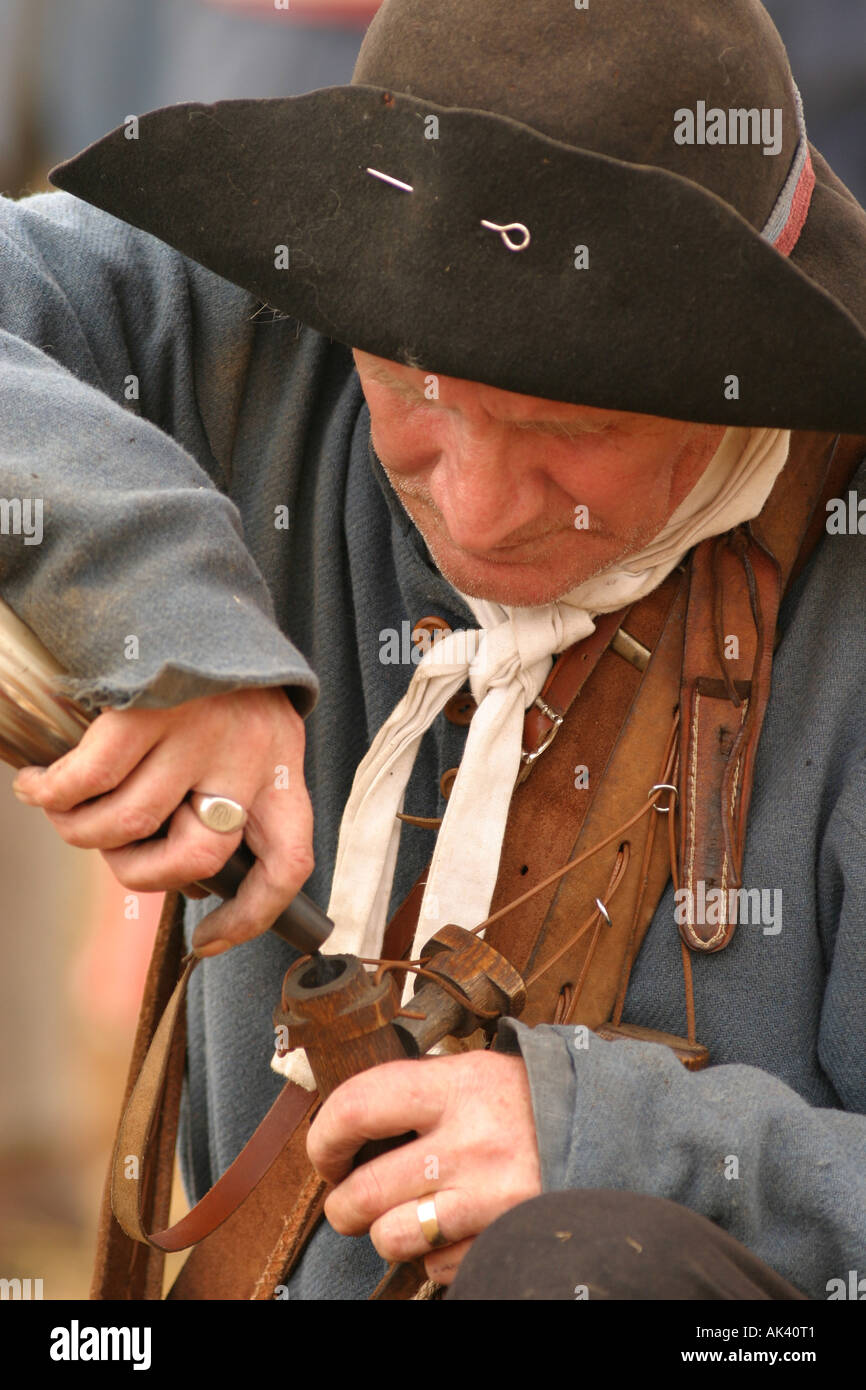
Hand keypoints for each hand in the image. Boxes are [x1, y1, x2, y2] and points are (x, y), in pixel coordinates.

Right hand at [11, 687, 312, 954]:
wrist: (192, 583)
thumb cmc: (220, 673)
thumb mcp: (255, 730)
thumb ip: (236, 790)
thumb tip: (188, 877)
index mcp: (284, 766)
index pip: (288, 863)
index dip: (250, 917)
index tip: (207, 938)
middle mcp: (249, 753)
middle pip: (194, 857)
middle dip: (141, 875)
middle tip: (116, 857)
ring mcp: (197, 729)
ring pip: (129, 821)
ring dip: (83, 832)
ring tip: (66, 816)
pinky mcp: (146, 705)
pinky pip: (89, 776)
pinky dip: (54, 793)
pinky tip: (40, 787)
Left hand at [308, 1050, 541, 1285]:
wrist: (618, 1132)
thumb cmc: (535, 1100)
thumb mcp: (478, 1072)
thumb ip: (420, 1092)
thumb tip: (350, 1121)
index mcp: (459, 1086)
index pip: (358, 1107)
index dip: (324, 1137)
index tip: (325, 1152)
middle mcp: (472, 1143)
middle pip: (364, 1193)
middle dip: (343, 1205)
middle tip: (350, 1200)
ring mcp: (491, 1199)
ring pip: (393, 1238)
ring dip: (387, 1233)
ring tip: (405, 1215)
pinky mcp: (505, 1240)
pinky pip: (438, 1267)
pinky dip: (436, 1255)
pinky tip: (456, 1226)